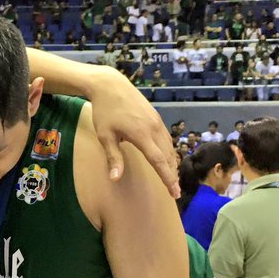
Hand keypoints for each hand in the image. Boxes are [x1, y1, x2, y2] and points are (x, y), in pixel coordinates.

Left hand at [86, 68, 179, 196]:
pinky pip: (166, 138)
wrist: (110, 85)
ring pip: (169, 146)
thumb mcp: (105, 136)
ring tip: (172, 178)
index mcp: (141, 134)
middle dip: (172, 174)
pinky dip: (169, 151)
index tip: (174, 192)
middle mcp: (154, 128)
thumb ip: (113, 157)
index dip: (167, 178)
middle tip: (175, 192)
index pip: (159, 161)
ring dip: (172, 163)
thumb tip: (115, 179)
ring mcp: (156, 121)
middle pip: (167, 156)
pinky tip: (167, 158)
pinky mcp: (156, 117)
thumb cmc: (104, 111)